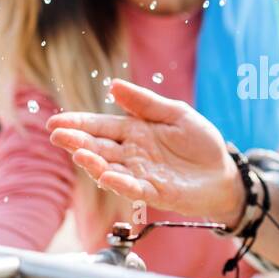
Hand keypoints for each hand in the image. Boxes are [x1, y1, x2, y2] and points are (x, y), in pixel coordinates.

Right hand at [46, 79, 245, 226]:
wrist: (222, 172)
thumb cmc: (199, 142)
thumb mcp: (176, 113)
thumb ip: (146, 103)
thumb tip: (113, 85)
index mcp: (133, 131)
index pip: (100, 126)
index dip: (78, 123)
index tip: (55, 122)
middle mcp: (131, 153)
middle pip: (99, 147)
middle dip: (77, 141)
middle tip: (58, 136)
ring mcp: (141, 174)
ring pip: (111, 169)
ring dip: (94, 163)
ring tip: (79, 154)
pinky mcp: (155, 192)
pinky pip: (134, 188)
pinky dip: (120, 183)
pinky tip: (107, 176)